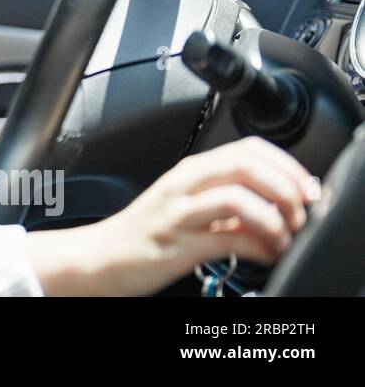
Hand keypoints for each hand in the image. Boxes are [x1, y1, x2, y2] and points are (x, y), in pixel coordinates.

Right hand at [24, 136, 318, 295]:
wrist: (99, 258)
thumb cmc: (142, 234)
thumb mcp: (187, 207)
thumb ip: (226, 203)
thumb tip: (274, 206)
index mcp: (190, 171)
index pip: (248, 148)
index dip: (287, 164)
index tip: (306, 187)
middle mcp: (184, 185)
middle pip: (247, 165)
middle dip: (287, 187)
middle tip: (301, 210)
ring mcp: (180, 214)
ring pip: (239, 198)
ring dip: (276, 218)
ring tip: (284, 236)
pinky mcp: (178, 245)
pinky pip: (229, 240)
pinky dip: (260, 248)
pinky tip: (266, 256)